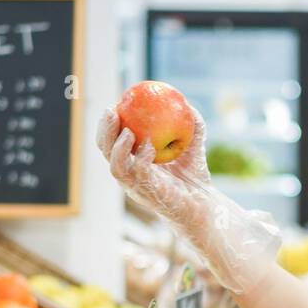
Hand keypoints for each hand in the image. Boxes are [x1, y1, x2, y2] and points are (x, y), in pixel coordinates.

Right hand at [94, 106, 280, 292]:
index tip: (117, 102)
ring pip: (115, 166)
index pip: (112, 140)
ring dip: (116, 146)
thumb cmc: (195, 177)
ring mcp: (135, 186)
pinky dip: (140, 159)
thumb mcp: (194, 146)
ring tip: (126, 129)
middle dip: (103, 130)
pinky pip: (137, 175)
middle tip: (112, 110)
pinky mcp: (146, 194)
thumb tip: (189, 104)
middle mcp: (128, 174)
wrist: (203, 204)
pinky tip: (149, 145)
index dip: (109, 123)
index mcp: (132, 161)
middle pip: (105, 151)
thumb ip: (193, 126)